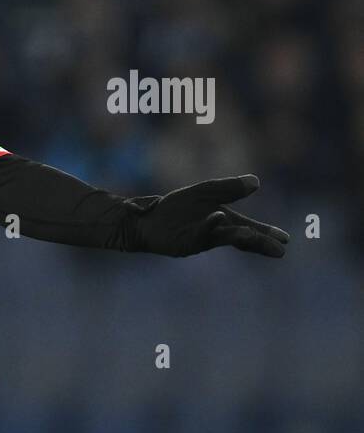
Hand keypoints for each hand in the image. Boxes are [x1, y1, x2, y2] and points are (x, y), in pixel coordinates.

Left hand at [126, 175, 288, 257]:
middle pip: (242, 237)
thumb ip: (229, 188)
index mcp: (225, 220)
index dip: (267, 234)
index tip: (285, 239)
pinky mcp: (186, 241)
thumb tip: (256, 182)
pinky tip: (218, 216)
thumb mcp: (206, 192)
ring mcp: (201, 238)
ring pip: (223, 236)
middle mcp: (216, 232)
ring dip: (238, 235)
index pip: (250, 228)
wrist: (148, 218)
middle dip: (260, 243)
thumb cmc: (176, 208)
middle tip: (279, 251)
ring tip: (252, 235)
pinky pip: (200, 231)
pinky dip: (210, 224)